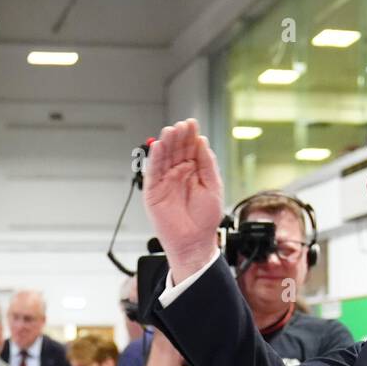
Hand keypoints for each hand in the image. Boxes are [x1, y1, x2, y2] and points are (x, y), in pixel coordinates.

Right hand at [142, 119, 224, 282]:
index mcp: (193, 172)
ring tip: (171, 131)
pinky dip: (154, 159)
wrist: (195, 242)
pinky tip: (158, 146)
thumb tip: (202, 143)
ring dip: (166, 143)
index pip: (190, 149)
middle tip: (182, 125)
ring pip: (163, 158)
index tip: (192, 124)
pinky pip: (153, 172)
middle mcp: (178, 174)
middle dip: (179, 137)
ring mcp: (165, 182)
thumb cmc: (205, 219)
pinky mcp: (153, 192)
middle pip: (176, 150)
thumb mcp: (213, 187)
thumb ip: (207, 164)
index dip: (190, 136)